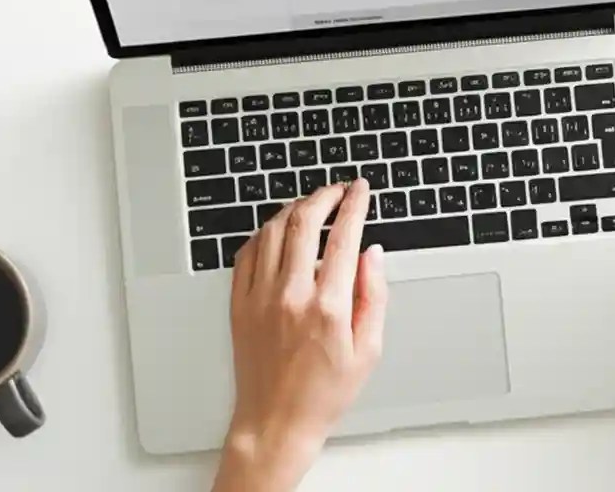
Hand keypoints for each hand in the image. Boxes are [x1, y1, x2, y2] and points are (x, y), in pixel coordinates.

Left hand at [214, 180, 386, 491]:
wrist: (276, 423)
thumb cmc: (323, 395)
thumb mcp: (368, 350)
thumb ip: (374, 296)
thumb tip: (373, 255)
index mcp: (328, 306)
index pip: (344, 237)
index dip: (355, 204)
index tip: (361, 190)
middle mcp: (291, 295)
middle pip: (305, 222)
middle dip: (325, 196)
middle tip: (338, 190)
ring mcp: (260, 297)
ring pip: (274, 230)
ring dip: (295, 209)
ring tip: (311, 205)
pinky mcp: (239, 304)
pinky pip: (247, 253)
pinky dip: (265, 233)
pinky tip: (278, 231)